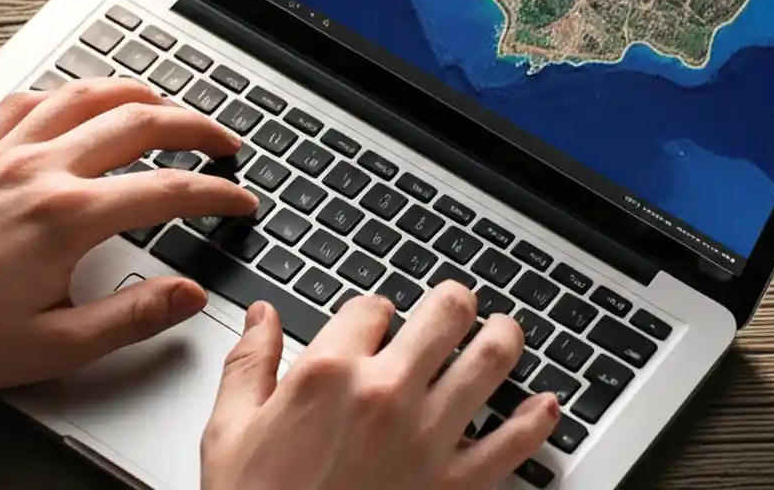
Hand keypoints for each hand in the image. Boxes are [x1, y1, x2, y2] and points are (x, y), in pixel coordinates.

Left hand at [0, 78, 257, 410]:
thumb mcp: (58, 346)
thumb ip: (135, 316)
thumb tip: (190, 294)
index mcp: (67, 219)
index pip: (168, 191)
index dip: (218, 193)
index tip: (239, 199)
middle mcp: (37, 173)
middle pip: (139, 123)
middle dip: (196, 126)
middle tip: (223, 141)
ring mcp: (0, 156)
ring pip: (84, 96)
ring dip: (137, 94)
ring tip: (167, 106)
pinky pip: (24, 102)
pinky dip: (63, 93)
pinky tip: (78, 102)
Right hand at [201, 283, 559, 489]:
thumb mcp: (229, 433)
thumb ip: (248, 364)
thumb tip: (261, 316)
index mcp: (328, 374)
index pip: (371, 306)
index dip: (376, 310)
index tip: (379, 322)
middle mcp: (385, 395)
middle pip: (446, 312)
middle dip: (454, 303)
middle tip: (456, 308)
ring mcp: (427, 438)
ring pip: (491, 361)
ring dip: (504, 339)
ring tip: (504, 334)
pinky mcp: (456, 485)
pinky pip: (513, 443)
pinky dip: (536, 420)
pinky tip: (544, 405)